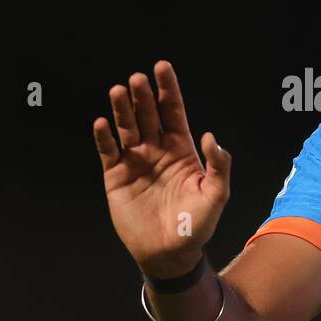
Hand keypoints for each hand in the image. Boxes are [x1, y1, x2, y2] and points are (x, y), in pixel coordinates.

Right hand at [92, 61, 231, 278]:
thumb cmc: (196, 225)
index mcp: (181, 148)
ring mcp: (135, 160)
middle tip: (137, 79)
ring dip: (121, 110)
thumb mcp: (216, 196)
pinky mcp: (116, 175)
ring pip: (126, 127)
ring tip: (118, 91)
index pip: (173, 111)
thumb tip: (211, 137)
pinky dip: (104, 137)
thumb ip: (218, 166)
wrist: (169, 253)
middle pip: (148, 114)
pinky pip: (108, 151)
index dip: (168, 89)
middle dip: (143, 95)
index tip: (162, 67)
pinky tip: (102, 123)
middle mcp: (156, 149)